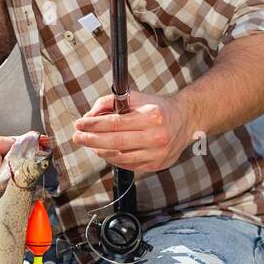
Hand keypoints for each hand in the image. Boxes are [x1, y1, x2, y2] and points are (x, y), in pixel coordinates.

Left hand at [72, 90, 196, 174]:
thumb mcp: (136, 98)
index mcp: (152, 117)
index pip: (115, 123)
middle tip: (77, 136)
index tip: (79, 124)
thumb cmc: (158, 109)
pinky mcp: (155, 165)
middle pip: (115, 142)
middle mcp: (156, 137)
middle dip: (91, 140)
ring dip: (99, 150)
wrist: (185, 121)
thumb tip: (89, 116)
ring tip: (90, 143)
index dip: (93, 125)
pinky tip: (105, 151)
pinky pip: (127, 165)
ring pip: (119, 157)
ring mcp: (157, 154)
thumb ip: (110, 102)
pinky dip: (112, 158)